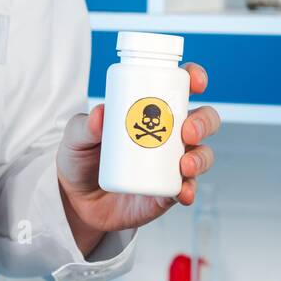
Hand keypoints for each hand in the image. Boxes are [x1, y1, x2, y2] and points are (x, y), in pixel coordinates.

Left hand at [56, 63, 219, 251]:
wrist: (76, 201)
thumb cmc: (80, 159)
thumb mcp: (76, 137)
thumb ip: (85, 126)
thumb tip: (99, 113)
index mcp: (149, 110)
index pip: (179, 88)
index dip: (194, 79)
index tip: (196, 82)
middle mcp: (168, 134)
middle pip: (202, 120)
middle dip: (203, 122)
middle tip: (188, 131)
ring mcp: (171, 163)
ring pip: (202, 154)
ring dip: (201, 157)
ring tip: (185, 165)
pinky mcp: (168, 191)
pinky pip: (187, 188)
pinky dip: (189, 190)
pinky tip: (182, 192)